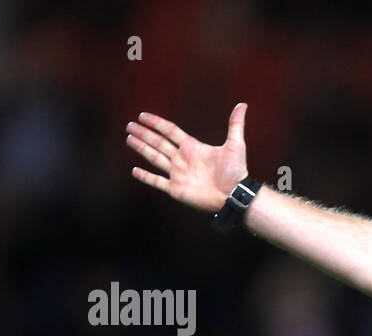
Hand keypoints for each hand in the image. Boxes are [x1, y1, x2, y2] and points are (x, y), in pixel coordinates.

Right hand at [126, 103, 249, 211]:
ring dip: (141, 149)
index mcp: (192, 147)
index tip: (143, 116)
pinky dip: (146, 177)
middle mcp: (182, 159)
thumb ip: (235, 125)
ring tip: (129, 139)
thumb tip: (242, 105)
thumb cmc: (236, 172)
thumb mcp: (236, 145)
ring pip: (154, 158)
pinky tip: (135, 170)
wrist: (235, 195)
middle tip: (130, 125)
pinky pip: (157, 182)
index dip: (156, 123)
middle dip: (144, 134)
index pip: (170, 131)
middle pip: (158, 142)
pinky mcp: (176, 189)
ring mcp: (178, 174)